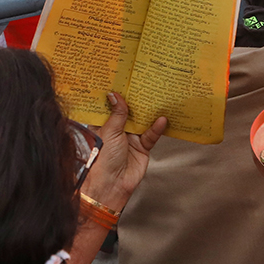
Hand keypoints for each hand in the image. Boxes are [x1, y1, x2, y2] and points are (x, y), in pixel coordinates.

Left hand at [81, 92, 167, 213]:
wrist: (111, 185)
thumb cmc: (102, 159)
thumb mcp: (109, 131)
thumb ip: (117, 113)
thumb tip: (115, 95)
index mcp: (102, 125)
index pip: (110, 106)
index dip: (115, 94)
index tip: (121, 79)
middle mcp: (116, 130)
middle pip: (128, 112)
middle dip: (135, 100)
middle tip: (144, 83)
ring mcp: (130, 138)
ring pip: (141, 121)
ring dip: (148, 112)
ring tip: (157, 96)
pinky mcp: (142, 147)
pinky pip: (151, 135)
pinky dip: (156, 127)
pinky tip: (162, 119)